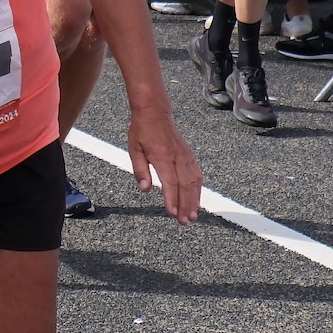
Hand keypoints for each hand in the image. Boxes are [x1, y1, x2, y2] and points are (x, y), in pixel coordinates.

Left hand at [126, 104, 202, 223]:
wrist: (155, 111)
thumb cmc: (142, 130)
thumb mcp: (134, 149)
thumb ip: (140, 170)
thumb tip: (145, 189)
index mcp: (162, 155)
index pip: (169, 182)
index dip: (171, 199)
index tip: (172, 213)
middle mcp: (177, 156)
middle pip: (184, 185)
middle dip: (186, 205)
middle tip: (185, 221)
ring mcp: (185, 155)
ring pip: (194, 181)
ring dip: (194, 200)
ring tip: (193, 216)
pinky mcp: (189, 155)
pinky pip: (197, 174)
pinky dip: (198, 189)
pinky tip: (196, 200)